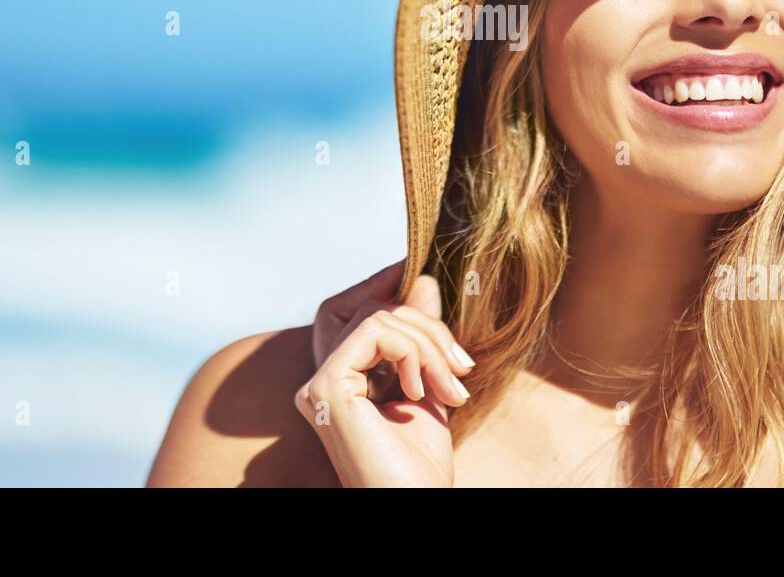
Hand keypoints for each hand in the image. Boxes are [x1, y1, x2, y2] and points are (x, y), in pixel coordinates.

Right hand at [294, 270, 475, 486]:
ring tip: (450, 390)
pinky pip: (376, 331)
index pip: (381, 320)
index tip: (460, 360)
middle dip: (433, 335)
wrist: (413, 503)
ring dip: (429, 346)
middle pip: (382, 312)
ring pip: (381, 316)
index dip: (423, 323)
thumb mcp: (429, 386)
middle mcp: (325, 380)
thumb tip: (423, 281)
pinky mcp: (327, 386)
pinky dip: (411, 351)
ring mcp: (321, 382)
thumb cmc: (419, 464)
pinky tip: (419, 392)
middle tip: (463, 375)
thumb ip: (421, 338)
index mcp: (345, 380)